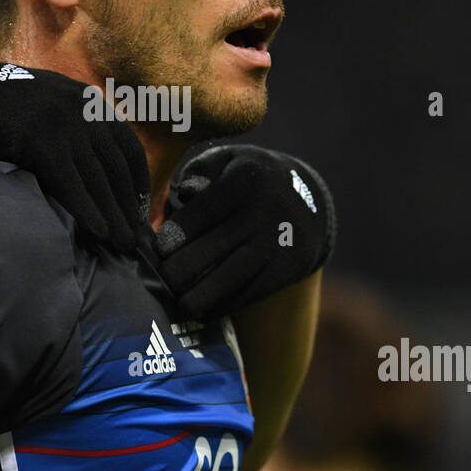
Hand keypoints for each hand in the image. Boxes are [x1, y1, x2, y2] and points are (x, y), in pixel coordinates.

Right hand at [0, 57, 150, 250]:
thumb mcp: (45, 108)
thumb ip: (71, 128)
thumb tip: (90, 166)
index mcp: (87, 102)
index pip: (127, 145)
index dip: (138, 180)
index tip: (141, 208)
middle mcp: (82, 110)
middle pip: (117, 166)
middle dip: (130, 205)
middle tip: (138, 236)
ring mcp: (64, 124)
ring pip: (99, 178)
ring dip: (115, 215)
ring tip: (124, 244)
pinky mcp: (43, 142)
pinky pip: (73, 183)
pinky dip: (89, 210)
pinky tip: (100, 232)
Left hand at [153, 143, 335, 317]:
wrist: (309, 199)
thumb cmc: (250, 178)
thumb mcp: (229, 159)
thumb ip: (201, 170)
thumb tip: (185, 191)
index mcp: (245, 178)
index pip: (206, 209)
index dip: (180, 231)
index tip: (160, 249)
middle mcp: (265, 211)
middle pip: (218, 246)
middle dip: (185, 268)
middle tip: (164, 279)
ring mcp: (279, 242)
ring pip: (236, 274)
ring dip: (204, 295)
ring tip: (180, 305)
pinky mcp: (290, 267)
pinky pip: (254, 291)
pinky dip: (227, 305)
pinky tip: (205, 311)